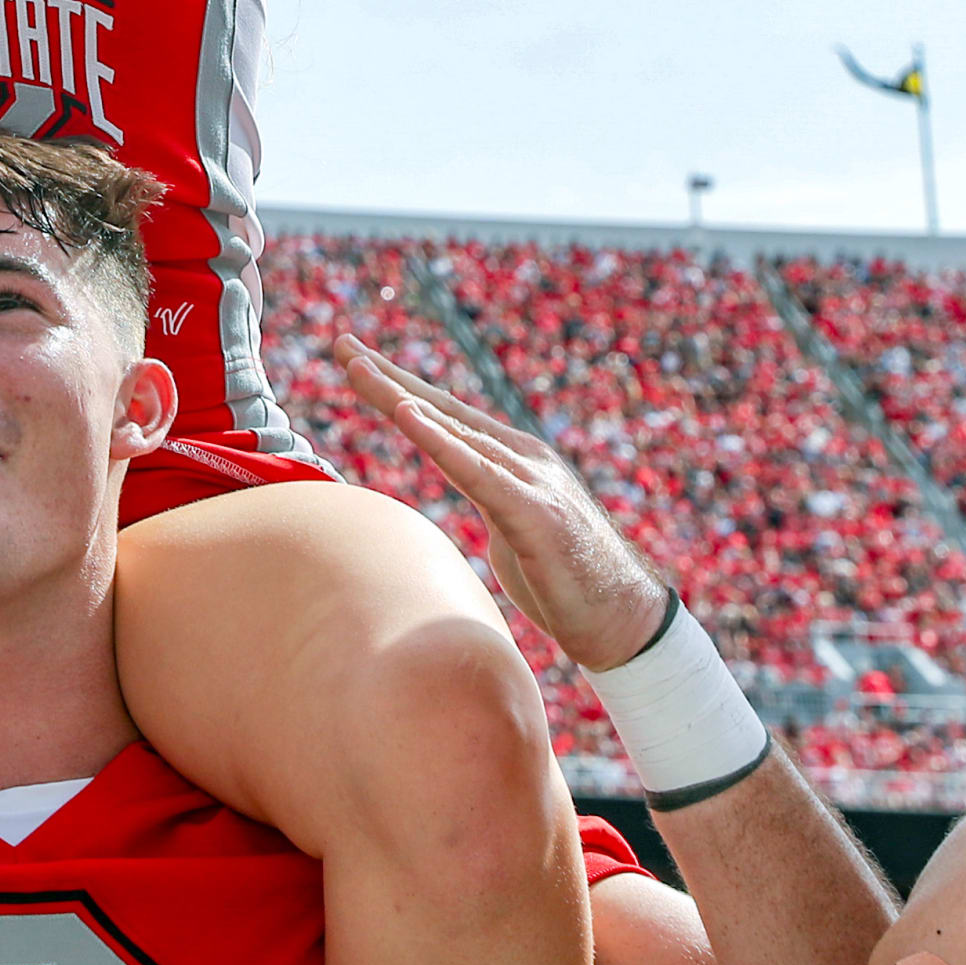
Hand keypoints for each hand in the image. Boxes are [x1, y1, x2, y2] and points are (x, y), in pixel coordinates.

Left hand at [339, 336, 669, 673]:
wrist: (624, 620)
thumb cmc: (566, 578)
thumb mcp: (513, 522)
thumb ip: (488, 489)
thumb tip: (461, 471)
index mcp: (514, 458)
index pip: (446, 413)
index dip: (399, 385)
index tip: (354, 357)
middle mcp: (522, 456)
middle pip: (443, 409)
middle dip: (389, 377)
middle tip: (341, 344)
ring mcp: (531, 480)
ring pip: (454, 431)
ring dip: (400, 397)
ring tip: (359, 369)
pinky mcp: (535, 514)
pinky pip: (476, 472)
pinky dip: (438, 441)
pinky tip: (407, 415)